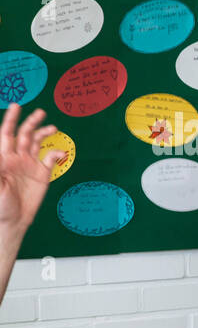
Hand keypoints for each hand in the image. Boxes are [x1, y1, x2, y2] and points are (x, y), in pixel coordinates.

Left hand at [0, 104, 62, 234]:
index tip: (17, 106)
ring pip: (37, 143)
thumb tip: (2, 153)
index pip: (6, 133)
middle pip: (23, 134)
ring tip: (53, 128)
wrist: (13, 220)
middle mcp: (16, 157)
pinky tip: (61, 152)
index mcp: (3, 157)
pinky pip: (51, 158)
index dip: (11, 120)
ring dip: (44, 133)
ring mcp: (30, 165)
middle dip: (31, 122)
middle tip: (40, 112)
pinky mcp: (42, 174)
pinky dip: (57, 153)